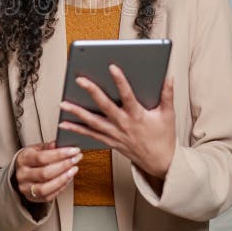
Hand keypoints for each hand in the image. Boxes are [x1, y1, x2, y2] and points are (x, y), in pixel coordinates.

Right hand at [13, 141, 80, 202]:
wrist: (20, 174)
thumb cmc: (30, 160)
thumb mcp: (36, 149)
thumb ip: (48, 147)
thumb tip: (60, 143)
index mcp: (23, 159)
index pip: (42, 157)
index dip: (60, 154)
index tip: (74, 150)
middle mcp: (22, 175)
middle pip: (45, 173)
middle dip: (64, 165)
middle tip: (76, 159)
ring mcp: (26, 188)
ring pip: (46, 187)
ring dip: (64, 178)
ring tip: (74, 169)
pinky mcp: (33, 198)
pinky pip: (50, 196)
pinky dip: (62, 186)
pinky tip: (68, 178)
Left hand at [59, 64, 175, 178]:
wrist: (160, 163)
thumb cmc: (163, 137)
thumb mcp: (168, 115)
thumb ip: (167, 94)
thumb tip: (168, 76)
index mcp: (138, 116)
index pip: (128, 96)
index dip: (120, 81)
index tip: (112, 67)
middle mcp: (124, 125)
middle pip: (105, 106)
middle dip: (92, 92)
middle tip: (80, 80)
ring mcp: (115, 134)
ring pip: (93, 122)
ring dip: (76, 113)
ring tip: (63, 103)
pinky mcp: (110, 141)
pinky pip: (91, 135)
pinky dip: (76, 129)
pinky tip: (64, 123)